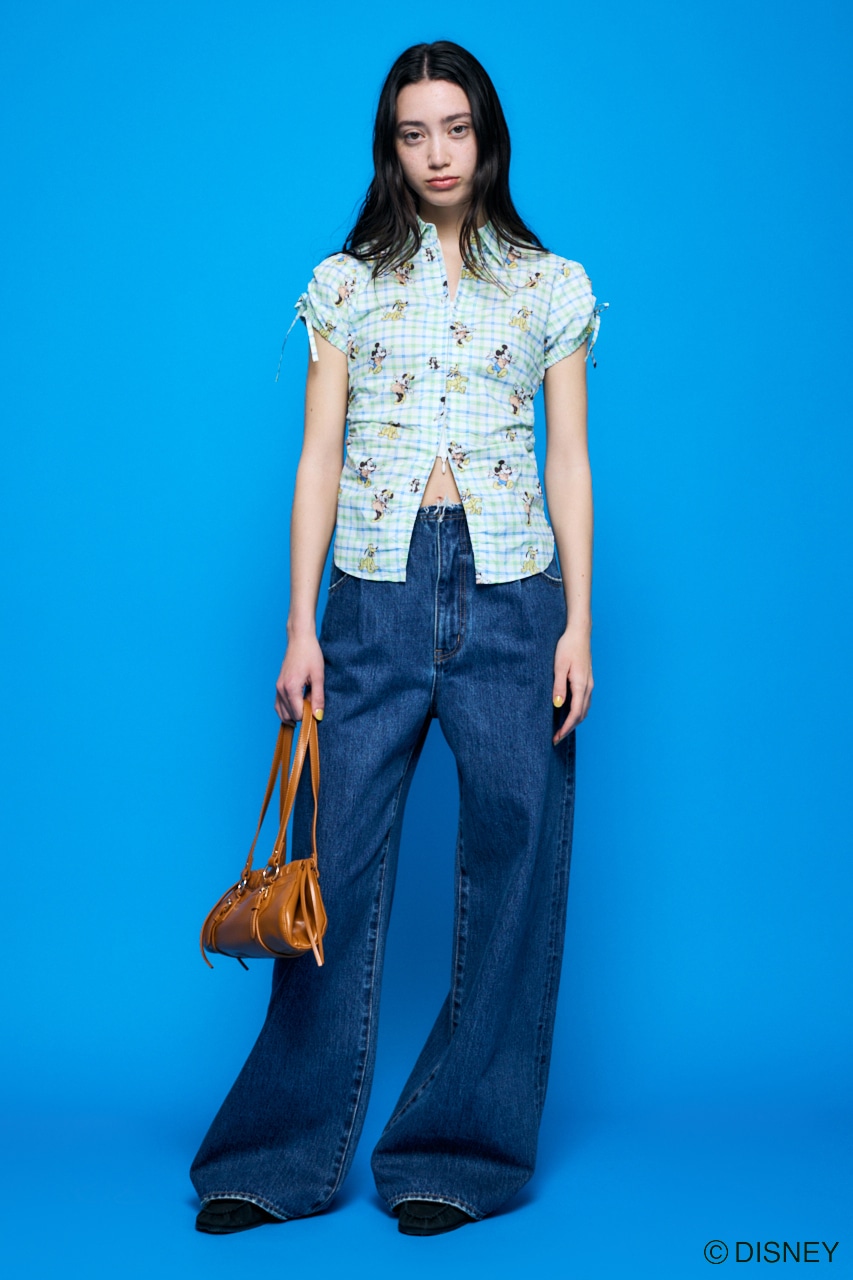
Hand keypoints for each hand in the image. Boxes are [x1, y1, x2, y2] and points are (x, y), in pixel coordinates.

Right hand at [275, 632, 325, 723]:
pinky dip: (286, 711)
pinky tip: (297, 709)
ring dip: (294, 715)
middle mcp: (281, 689)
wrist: (300, 639)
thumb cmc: (311, 654)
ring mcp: (277, 687)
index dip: (309, 716)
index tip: (319, 711)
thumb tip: (318, 716)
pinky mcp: (278, 685)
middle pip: (289, 716)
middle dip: (302, 716)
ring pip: (281, 713)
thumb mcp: (319, 676)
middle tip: (314, 707)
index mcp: (291, 687)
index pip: (298, 714)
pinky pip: (278, 705)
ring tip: (307, 709)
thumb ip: (318, 697)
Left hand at [552, 625, 592, 744]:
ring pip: (584, 709)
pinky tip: (568, 714)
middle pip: (581, 715)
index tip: (557, 737)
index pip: (576, 713)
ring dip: (574, 721)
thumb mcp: (559, 666)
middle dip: (569, 728)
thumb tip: (557, 705)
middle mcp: (588, 687)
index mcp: (581, 685)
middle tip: (556, 738)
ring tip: (561, 729)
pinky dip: (577, 712)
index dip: (567, 727)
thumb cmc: (567, 647)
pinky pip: (584, 702)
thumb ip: (558, 686)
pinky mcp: (587, 680)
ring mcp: (589, 684)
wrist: (579, 633)